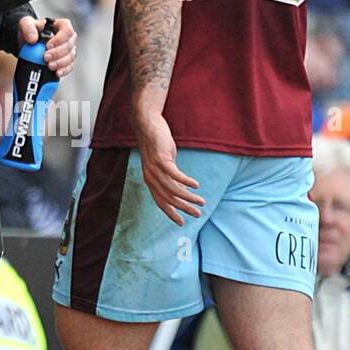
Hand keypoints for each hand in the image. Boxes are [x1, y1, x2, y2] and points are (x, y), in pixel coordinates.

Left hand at [18, 16, 76, 75]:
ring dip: (61, 63)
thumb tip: (32, 39)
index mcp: (61, 25)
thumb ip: (28, 28)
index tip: (48, 45)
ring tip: (49, 66)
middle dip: (58, 53)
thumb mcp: (25, 24)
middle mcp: (68, 38)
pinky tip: (56, 73)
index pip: (67, 30)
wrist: (27, 43)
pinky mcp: (65, 61)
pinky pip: (69, 67)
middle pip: (69, 45)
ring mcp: (68, 50)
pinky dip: (64, 71)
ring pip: (70, 57)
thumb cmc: (30, 31)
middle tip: (45, 57)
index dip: (60, 39)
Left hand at [135, 111, 204, 225]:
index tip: (182, 223)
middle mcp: (151, 178)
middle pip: (169, 199)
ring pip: (173, 190)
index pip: (161, 202)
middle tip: (198, 214)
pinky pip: (175, 175)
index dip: (171, 214)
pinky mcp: (162, 160)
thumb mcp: (165, 165)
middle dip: (184, 208)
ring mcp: (155, 170)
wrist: (148, 126)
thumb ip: (171, 179)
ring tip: (201, 201)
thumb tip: (184, 193)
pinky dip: (186, 182)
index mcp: (151, 181)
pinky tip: (196, 185)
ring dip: (189, 197)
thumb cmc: (158, 145)